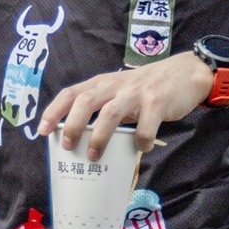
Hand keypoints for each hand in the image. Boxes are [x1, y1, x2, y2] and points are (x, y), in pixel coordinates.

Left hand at [37, 52, 211, 157]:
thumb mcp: (120, 91)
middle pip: (86, 101)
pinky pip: (145, 126)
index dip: (54, 111)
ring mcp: (137, 93)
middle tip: (67, 145)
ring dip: (99, 137)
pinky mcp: (158, 102)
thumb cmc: (147, 88)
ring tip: (93, 156)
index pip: (71, 93)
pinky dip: (140, 141)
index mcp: (103, 83)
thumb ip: (103, 107)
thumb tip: (81, 138)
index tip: (43, 130)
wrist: (186, 72)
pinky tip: (140, 149)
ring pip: (111, 113)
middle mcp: (116, 85)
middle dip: (72, 125)